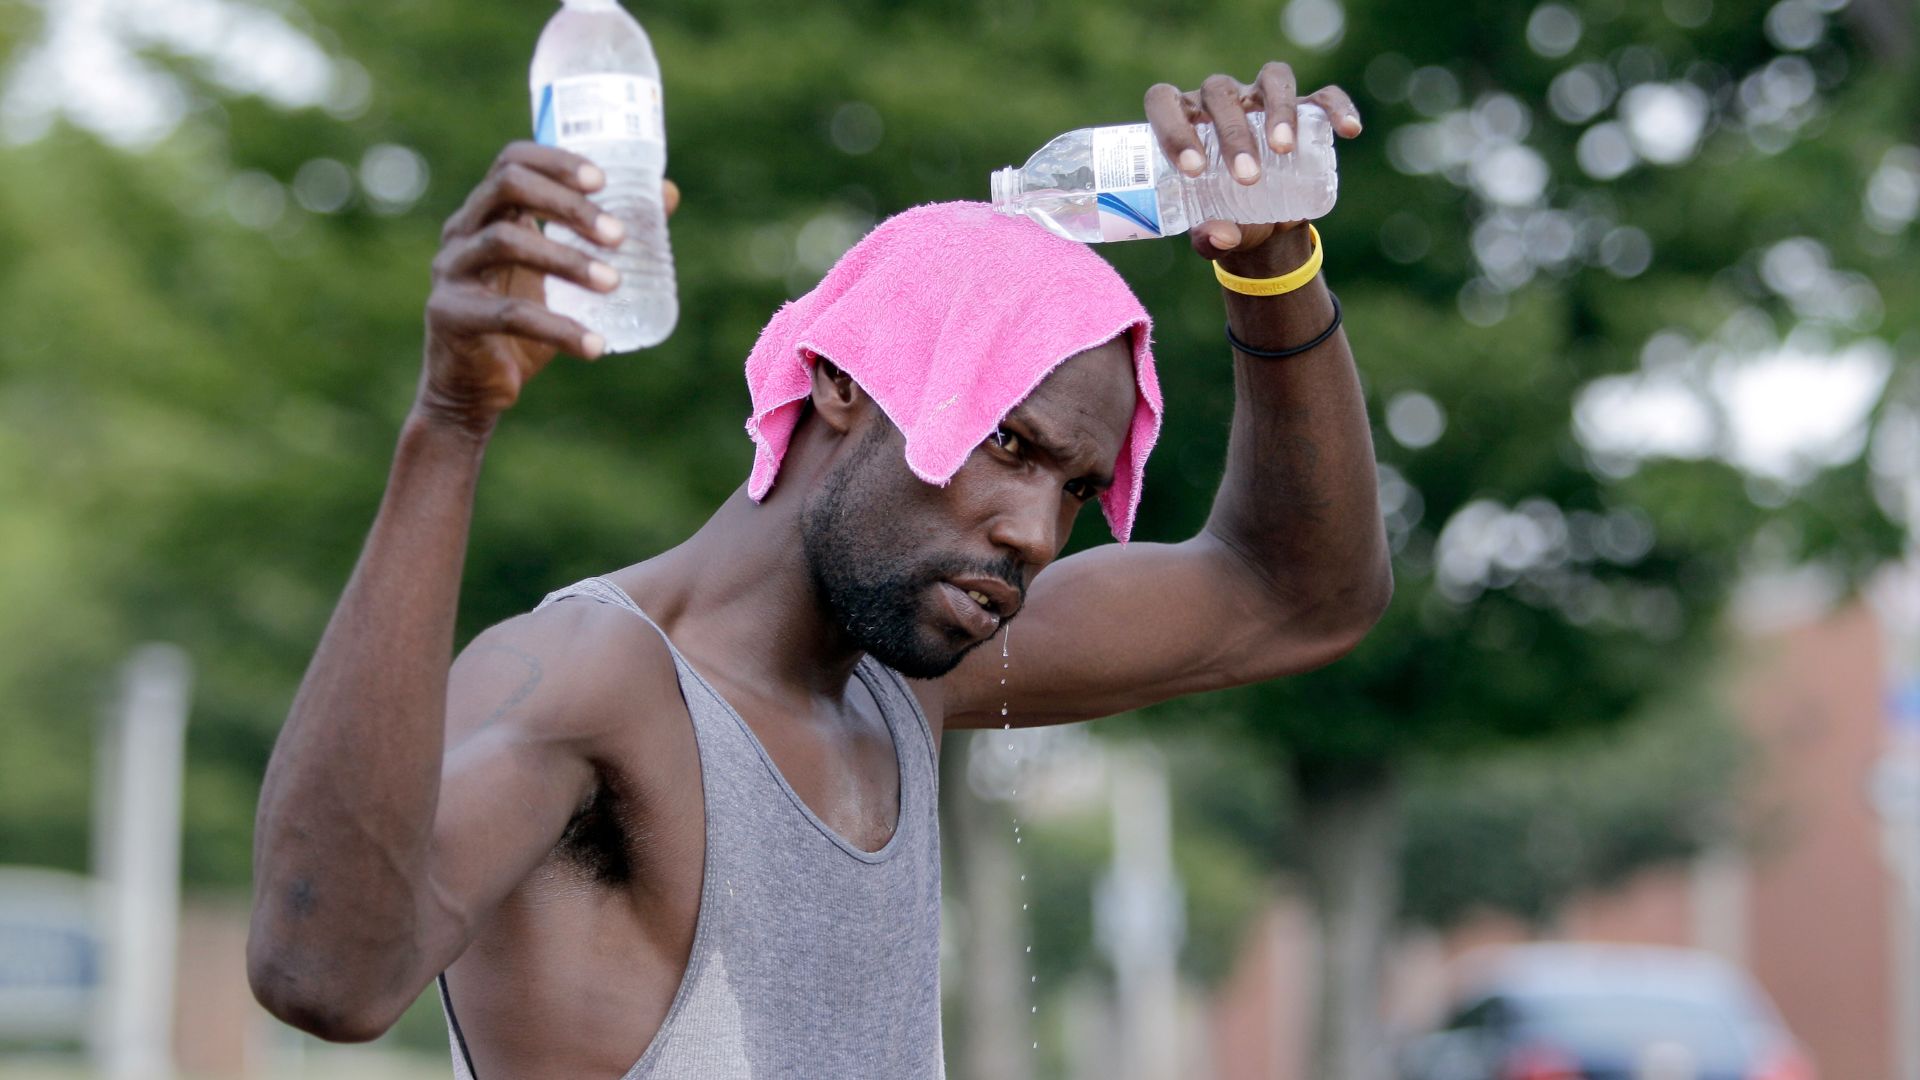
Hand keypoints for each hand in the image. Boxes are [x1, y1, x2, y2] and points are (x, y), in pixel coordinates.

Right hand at [417, 141, 681, 436]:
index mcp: (487, 212)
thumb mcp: (565, 276)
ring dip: (567, 260)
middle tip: (618, 235)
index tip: (603, 180)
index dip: (556, 162)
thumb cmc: (524, 322)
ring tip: (614, 284)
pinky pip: (509, 314)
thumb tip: (667, 194)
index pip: (513, 160)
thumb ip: (604, 236)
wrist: (476, 388)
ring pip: (505, 242)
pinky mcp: (451, 314)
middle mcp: (462, 231)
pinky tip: (594, 345)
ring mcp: (451, 270)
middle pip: (508, 187)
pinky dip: (558, 328)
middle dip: (567, 205)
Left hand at [1144, 63, 1361, 277]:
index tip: (1194, 169)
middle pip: (1220, 93)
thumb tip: (1221, 236)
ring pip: (1270, 81)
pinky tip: (1348, 130)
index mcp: (1183, 118)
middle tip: (1247, 177)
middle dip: (1233, 134)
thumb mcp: (1210, 231)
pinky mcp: (1305, 108)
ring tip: (1284, 149)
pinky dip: (1338, 108)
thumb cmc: (1223, 214)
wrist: (1263, 220)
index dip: (1173, 128)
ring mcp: (1262, 97)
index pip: (1165, 101)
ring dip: (1279, 110)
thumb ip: (1208, 239)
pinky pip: (1323, 96)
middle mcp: (1221, 99)